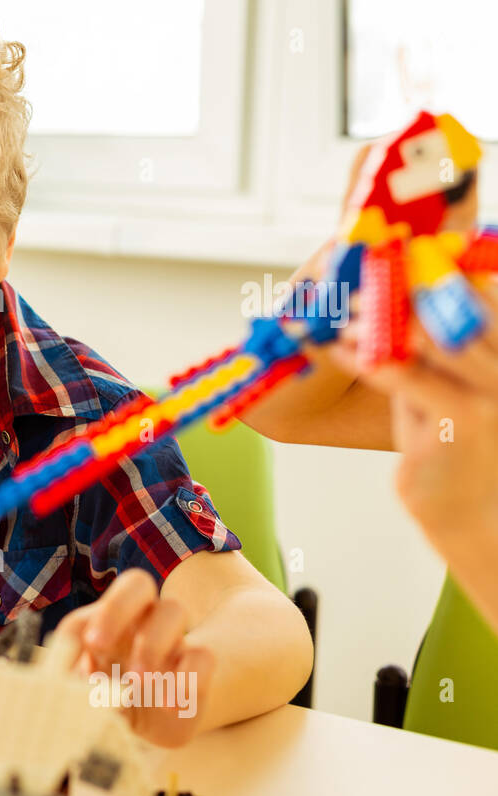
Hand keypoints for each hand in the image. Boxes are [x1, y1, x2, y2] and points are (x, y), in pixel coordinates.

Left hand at [56, 569, 214, 747]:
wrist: (130, 736)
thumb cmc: (96, 698)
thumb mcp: (74, 686)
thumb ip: (67, 671)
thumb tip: (70, 668)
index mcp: (110, 618)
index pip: (109, 592)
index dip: (106, 608)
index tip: (91, 643)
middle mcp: (141, 621)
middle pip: (140, 584)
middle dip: (117, 608)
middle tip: (98, 647)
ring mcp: (172, 644)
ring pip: (174, 610)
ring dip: (150, 644)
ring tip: (136, 682)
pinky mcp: (195, 675)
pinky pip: (203, 657)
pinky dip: (186, 679)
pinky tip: (167, 706)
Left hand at [330, 278, 497, 540]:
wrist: (474, 519)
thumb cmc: (455, 449)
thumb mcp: (453, 389)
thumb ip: (435, 350)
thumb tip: (396, 297)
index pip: (483, 293)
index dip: (440, 267)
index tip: (398, 249)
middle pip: (455, 309)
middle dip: (404, 287)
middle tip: (361, 274)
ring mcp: (487, 400)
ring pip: (431, 339)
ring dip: (380, 320)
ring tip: (341, 313)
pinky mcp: (454, 429)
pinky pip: (405, 379)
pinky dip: (368, 357)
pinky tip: (340, 348)